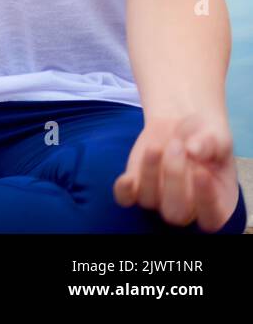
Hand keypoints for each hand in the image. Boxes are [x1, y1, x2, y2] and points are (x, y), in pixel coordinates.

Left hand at [113, 112, 240, 231]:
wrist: (180, 122)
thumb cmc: (205, 135)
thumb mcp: (215, 135)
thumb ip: (210, 144)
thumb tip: (194, 150)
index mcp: (216, 203)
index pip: (211, 218)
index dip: (206, 201)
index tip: (201, 172)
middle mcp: (186, 208)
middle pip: (176, 212)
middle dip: (174, 178)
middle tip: (177, 147)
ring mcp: (158, 198)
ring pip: (149, 200)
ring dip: (150, 174)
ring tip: (156, 146)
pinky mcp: (135, 185)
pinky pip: (125, 197)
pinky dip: (124, 191)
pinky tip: (126, 178)